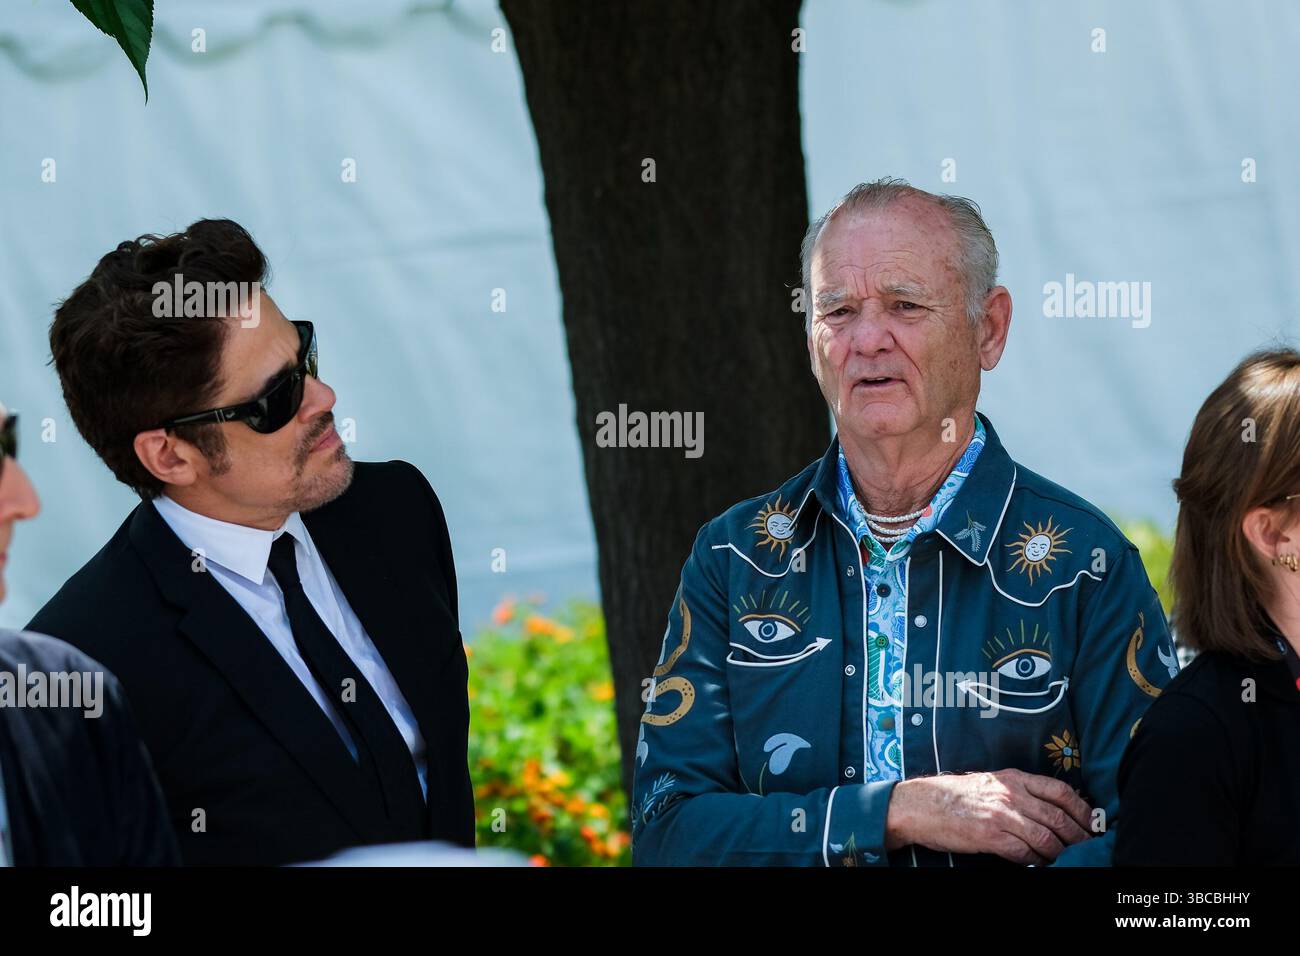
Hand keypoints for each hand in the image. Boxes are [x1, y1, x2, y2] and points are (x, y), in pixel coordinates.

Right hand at [883, 769, 1093, 864]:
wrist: (922, 805)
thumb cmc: (957, 796)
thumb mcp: (992, 782)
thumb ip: (1020, 790)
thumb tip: (1052, 808)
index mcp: (1014, 778)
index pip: (1060, 790)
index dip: (1082, 808)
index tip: (1092, 821)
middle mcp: (1011, 794)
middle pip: (1059, 817)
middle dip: (1077, 835)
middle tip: (1085, 846)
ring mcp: (1001, 815)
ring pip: (1046, 837)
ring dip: (1058, 851)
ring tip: (1059, 856)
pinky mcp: (990, 836)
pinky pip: (1025, 853)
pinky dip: (1036, 860)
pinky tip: (1037, 862)